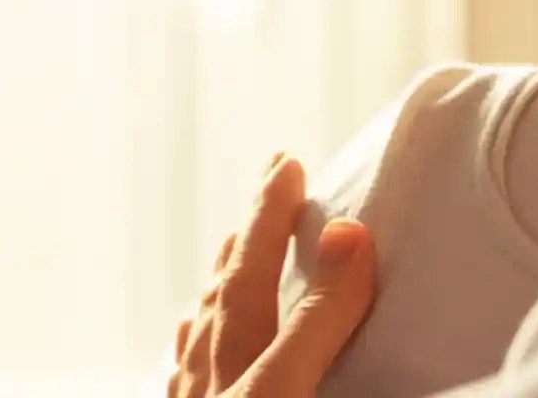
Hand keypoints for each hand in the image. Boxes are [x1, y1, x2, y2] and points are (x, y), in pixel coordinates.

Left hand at [170, 154, 375, 396]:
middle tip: (268, 183)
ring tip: (234, 246)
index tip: (286, 163)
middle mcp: (209, 376)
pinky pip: (193, 374)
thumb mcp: (285, 389)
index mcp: (235, 356)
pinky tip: (196, 339)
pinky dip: (202, 341)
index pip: (255, 268)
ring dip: (227, 282)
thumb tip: (344, 233)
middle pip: (229, 288)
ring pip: (208, 330)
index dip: (273, 213)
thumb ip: (317, 319)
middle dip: (251, 231)